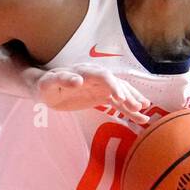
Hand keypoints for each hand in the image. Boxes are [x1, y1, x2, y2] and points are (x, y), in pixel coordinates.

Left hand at [33, 61, 149, 123]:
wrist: (46, 88)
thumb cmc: (46, 85)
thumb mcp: (49, 83)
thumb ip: (63, 79)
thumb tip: (79, 80)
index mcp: (85, 71)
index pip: (104, 76)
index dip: (113, 85)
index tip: (121, 97)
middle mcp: (96, 76)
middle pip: (116, 84)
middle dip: (128, 95)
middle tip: (138, 107)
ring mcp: (101, 86)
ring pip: (121, 92)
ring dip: (133, 102)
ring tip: (144, 113)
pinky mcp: (102, 96)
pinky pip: (119, 103)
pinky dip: (129, 110)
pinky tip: (141, 118)